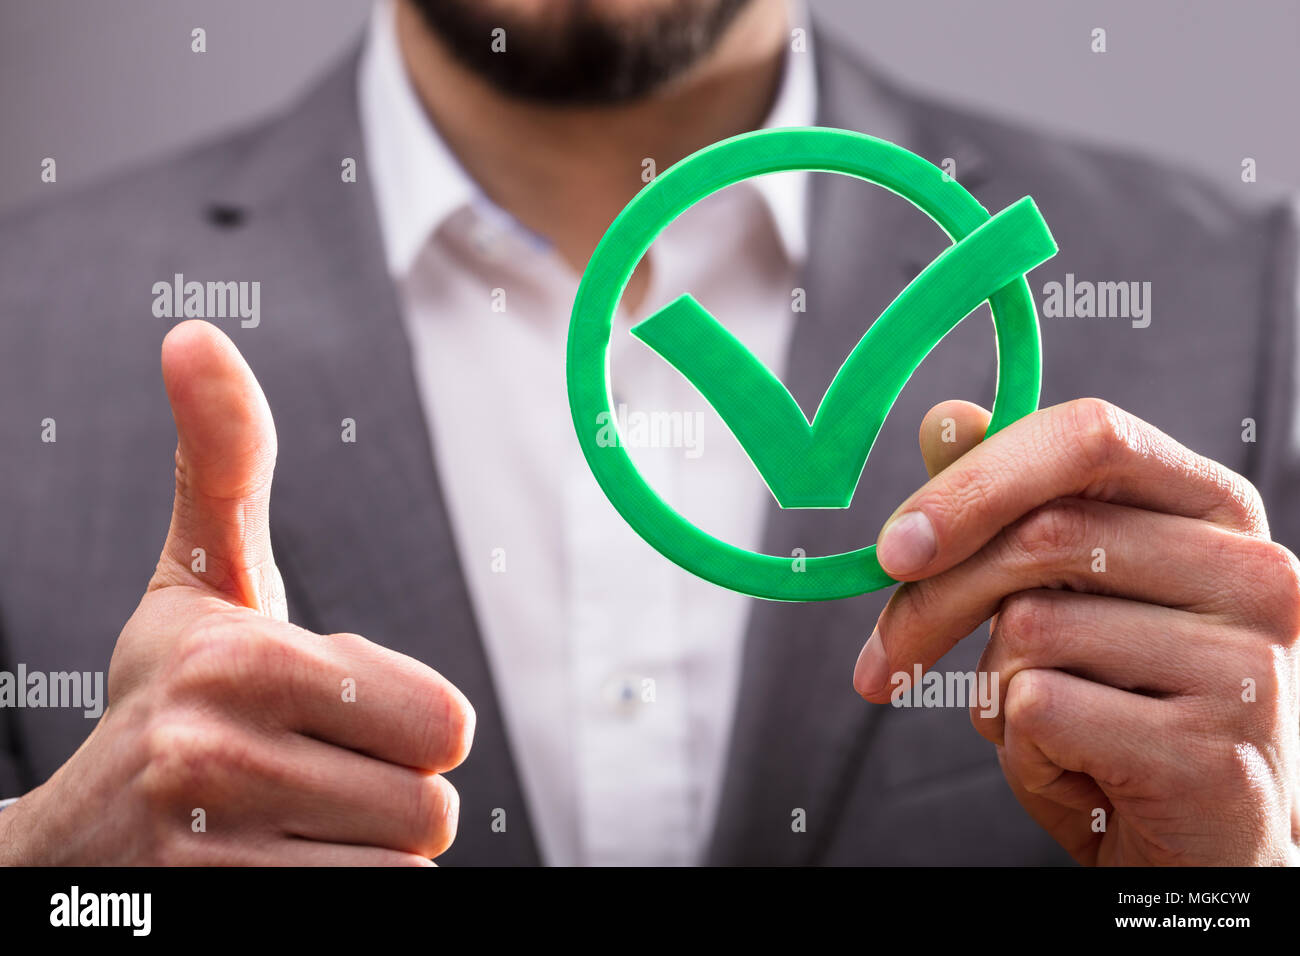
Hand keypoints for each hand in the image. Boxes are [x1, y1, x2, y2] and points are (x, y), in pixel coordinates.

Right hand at [0, 320, 473, 864]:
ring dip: (360, 852)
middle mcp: (215, 759)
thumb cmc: (168, 693)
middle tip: (308, 774)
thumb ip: (224, 462)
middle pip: (429, 808)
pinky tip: (270, 870)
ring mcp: (206, 861)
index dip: (410, 724)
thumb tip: (193, 335)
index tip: (339, 714)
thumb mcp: (200, 580)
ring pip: (399, 872)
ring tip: (281, 824)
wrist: (75, 841)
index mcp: (242, 660)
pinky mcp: (211, 923)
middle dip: (386, 793)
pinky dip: (337, 898)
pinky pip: (365, 917)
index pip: (448, 725)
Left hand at [853, 397, 1299, 865]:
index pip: (1088, 436)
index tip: (892, 547)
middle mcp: (1253, 572)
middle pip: (1039, 534)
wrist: (1199, 852)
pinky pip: (1041, 710)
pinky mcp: (1213, 754)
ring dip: (993, 693)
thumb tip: (947, 417)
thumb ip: (1011, 506)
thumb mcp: (1066, 600)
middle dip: (930, 604)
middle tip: (882, 666)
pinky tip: (1076, 776)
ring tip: (1048, 731)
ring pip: (1030, 628)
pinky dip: (1020, 751)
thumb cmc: (1122, 710)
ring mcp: (1247, 665)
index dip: (973, 481)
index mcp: (1214, 511)